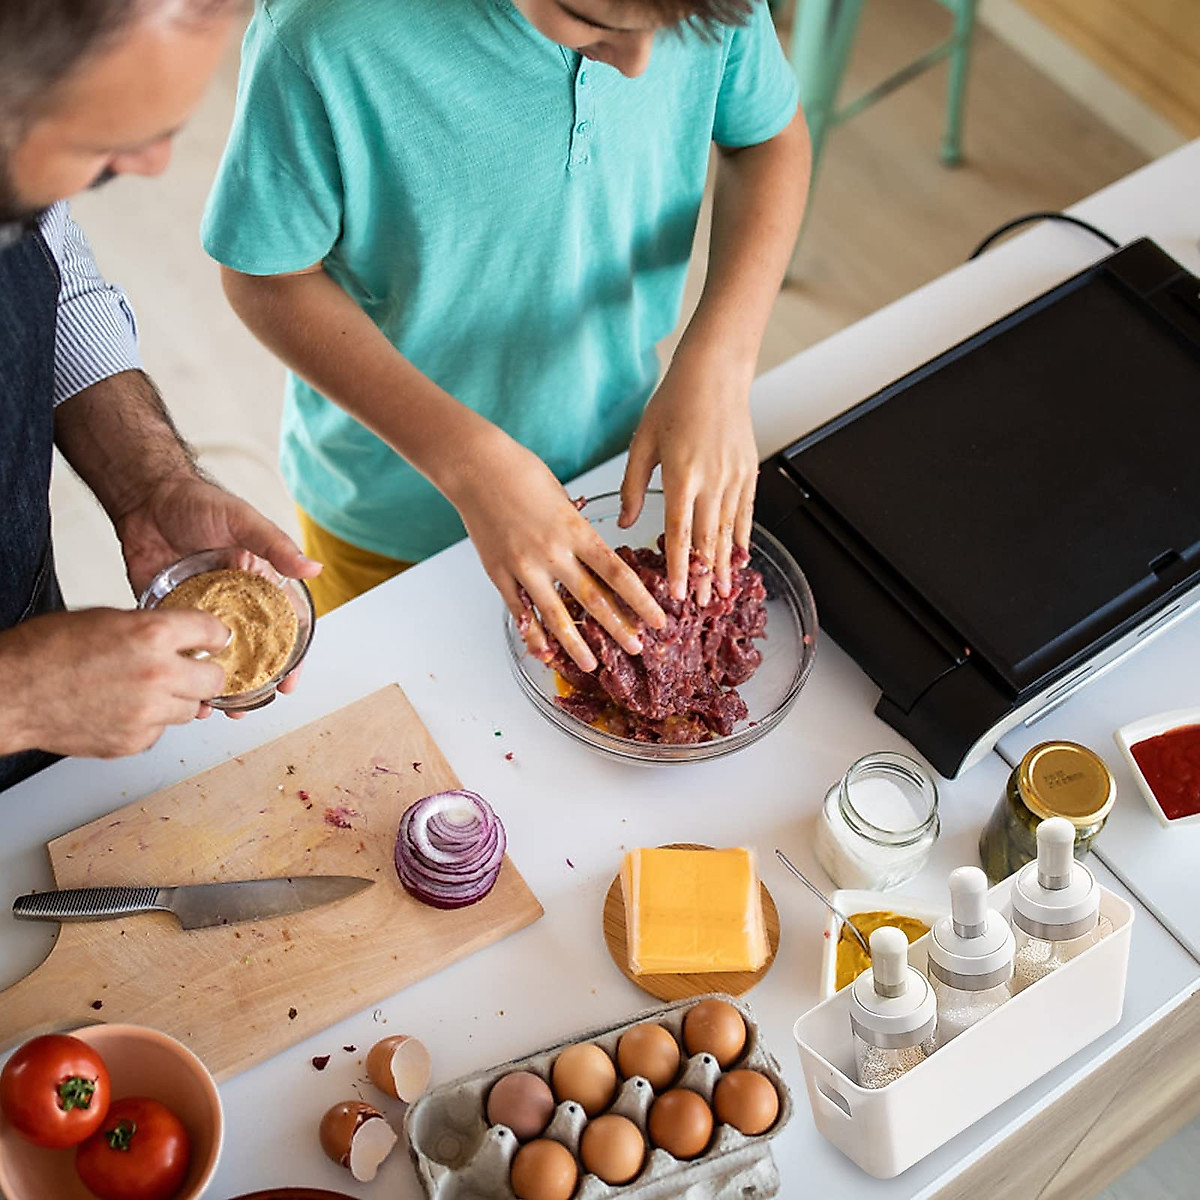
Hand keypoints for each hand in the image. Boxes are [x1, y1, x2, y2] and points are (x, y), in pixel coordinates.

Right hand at [0, 609, 229, 758]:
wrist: (9, 693)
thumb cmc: (45, 652)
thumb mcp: (106, 618)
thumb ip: (150, 628)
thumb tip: (179, 637)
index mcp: (152, 635)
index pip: (213, 632)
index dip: (215, 636)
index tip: (215, 641)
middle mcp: (157, 674)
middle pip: (215, 679)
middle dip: (204, 673)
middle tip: (191, 669)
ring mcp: (148, 712)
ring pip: (191, 709)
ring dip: (177, 699)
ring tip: (146, 689)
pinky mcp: (134, 740)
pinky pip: (160, 730)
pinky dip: (149, 722)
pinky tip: (125, 708)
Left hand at [113, 472, 321, 708]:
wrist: (144, 497)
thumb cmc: (198, 503)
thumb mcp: (243, 522)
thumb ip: (276, 546)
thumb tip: (314, 569)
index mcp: (257, 587)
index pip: (280, 630)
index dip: (288, 660)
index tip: (288, 684)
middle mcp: (231, 604)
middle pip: (248, 653)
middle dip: (252, 684)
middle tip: (250, 707)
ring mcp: (199, 612)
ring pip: (212, 658)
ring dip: (215, 685)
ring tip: (215, 708)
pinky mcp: (166, 614)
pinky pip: (175, 648)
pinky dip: (178, 669)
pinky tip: (177, 690)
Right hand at [449, 433, 666, 670]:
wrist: (474, 466)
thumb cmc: (521, 471)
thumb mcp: (563, 497)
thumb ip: (578, 531)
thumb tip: (594, 556)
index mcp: (576, 530)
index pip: (617, 574)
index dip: (641, 601)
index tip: (658, 619)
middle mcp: (553, 553)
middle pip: (594, 599)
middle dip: (618, 628)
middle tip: (637, 649)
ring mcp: (524, 566)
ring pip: (556, 615)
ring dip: (577, 644)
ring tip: (594, 665)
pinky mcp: (498, 573)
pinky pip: (520, 612)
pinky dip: (534, 635)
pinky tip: (546, 652)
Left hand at [619, 342, 757, 605]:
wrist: (716, 373)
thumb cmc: (674, 402)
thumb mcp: (643, 442)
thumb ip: (634, 486)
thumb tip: (628, 524)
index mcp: (682, 475)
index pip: (679, 532)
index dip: (678, 566)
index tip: (675, 593)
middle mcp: (712, 480)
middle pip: (707, 539)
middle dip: (702, 575)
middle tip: (699, 606)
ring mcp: (734, 478)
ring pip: (729, 531)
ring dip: (724, 564)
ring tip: (721, 592)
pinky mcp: (748, 472)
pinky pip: (745, 514)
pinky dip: (742, 539)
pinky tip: (738, 559)